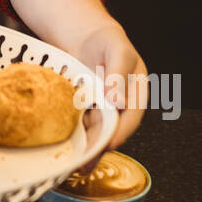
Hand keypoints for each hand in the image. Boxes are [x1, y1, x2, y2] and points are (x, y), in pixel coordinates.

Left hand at [72, 20, 147, 150]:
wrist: (88, 38)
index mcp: (137, 93)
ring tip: (75, 163)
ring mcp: (103, 108)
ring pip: (96, 130)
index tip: (109, 143)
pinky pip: (81, 123)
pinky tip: (64, 146)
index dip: (121, 131)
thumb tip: (117, 101)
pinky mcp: (86, 108)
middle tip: (87, 161)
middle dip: (100, 146)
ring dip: (87, 146)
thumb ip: (119, 74)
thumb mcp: (118, 52)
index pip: (131, 117)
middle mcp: (121, 105)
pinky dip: (74, 134)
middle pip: (112, 129)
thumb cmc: (108, 42)